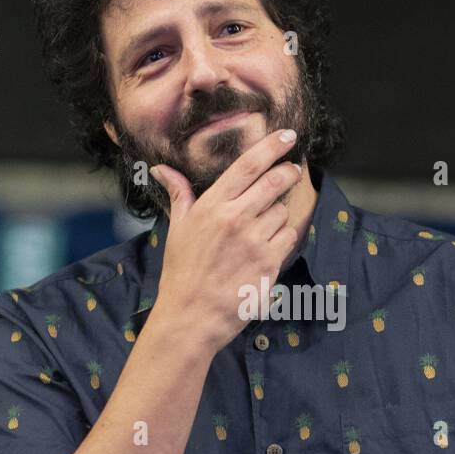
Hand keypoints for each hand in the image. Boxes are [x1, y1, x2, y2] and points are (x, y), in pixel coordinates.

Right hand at [148, 129, 302, 354]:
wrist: (191, 317)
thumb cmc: (181, 273)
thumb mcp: (178, 229)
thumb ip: (179, 194)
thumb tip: (162, 169)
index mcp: (212, 206)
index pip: (248, 165)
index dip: (272, 147)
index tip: (288, 136)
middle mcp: (236, 218)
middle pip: (275, 182)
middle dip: (288, 173)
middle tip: (292, 171)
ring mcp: (255, 241)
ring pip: (282, 212)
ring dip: (277, 215)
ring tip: (259, 231)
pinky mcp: (269, 263)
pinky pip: (287, 238)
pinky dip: (282, 239)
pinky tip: (265, 249)